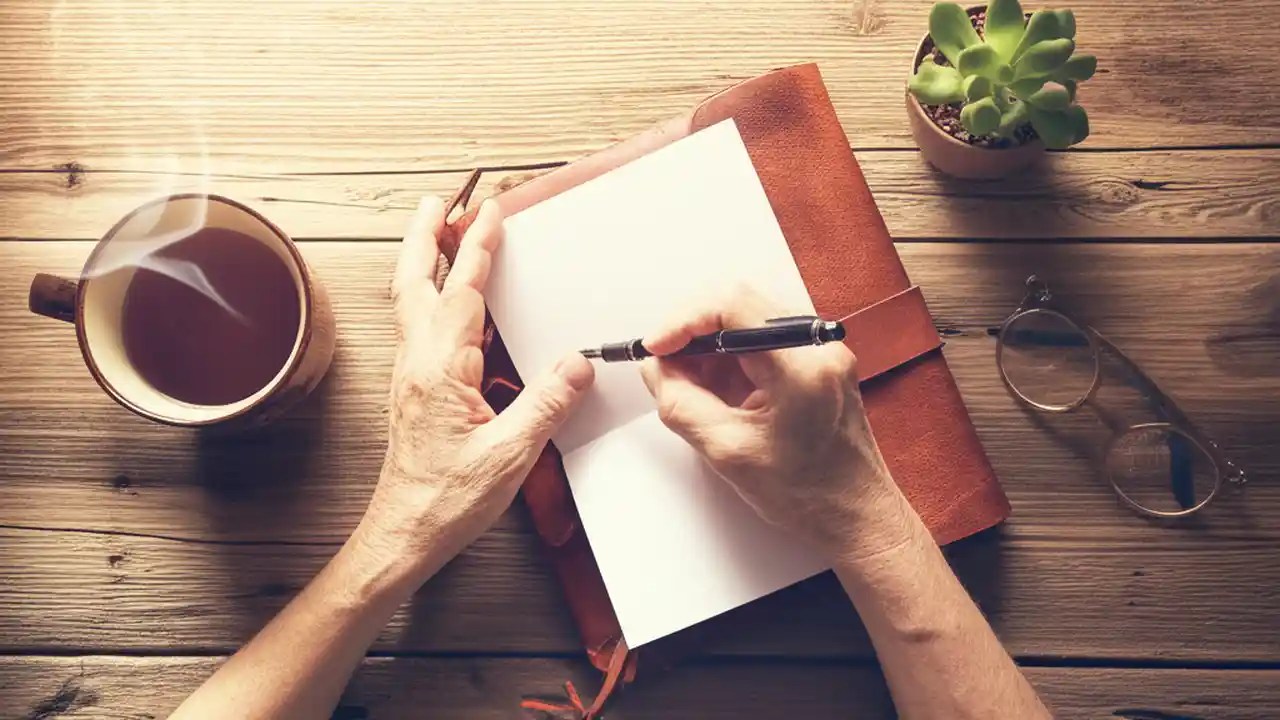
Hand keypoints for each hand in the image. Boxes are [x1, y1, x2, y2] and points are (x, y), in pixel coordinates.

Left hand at [354, 197, 594, 583]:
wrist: (403, 535)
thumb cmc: (446, 501)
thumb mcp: (509, 454)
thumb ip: (545, 404)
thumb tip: (577, 363)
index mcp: (440, 369)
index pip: (462, 291)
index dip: (478, 246)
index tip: (490, 210)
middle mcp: (418, 363)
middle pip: (414, 281)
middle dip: (425, 236)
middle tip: (437, 201)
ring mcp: (411, 376)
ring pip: (411, 302)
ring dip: (423, 261)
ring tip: (436, 234)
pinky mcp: (415, 392)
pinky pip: (420, 327)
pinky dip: (431, 296)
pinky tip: (446, 303)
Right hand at [639, 287, 914, 561]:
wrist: (856, 514)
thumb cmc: (807, 495)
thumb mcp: (727, 452)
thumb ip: (680, 404)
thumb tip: (655, 368)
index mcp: (801, 367)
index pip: (732, 305)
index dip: (684, 320)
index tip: (657, 346)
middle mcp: (819, 347)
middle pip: (739, 306)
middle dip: (693, 332)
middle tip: (665, 366)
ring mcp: (823, 352)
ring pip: (748, 321)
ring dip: (711, 347)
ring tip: (691, 387)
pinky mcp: (818, 362)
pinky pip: (764, 341)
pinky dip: (732, 359)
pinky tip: (718, 392)